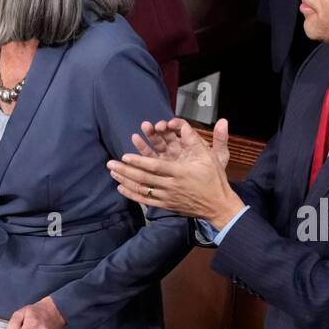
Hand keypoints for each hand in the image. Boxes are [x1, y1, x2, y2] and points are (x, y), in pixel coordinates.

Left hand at [108, 118, 243, 226]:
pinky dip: (132, 195)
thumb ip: (204, 140)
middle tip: (110, 163)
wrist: (218, 206)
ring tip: (112, 173)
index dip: (139, 161)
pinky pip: (146, 200)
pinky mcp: (166, 205)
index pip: (156, 167)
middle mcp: (172, 186)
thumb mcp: (213, 157)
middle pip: (144, 178)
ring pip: (142, 189)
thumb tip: (205, 122)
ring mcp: (168, 197)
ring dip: (125, 181)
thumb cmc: (214, 179)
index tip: (125, 156)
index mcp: (181, 172)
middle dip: (125, 170)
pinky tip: (121, 188)